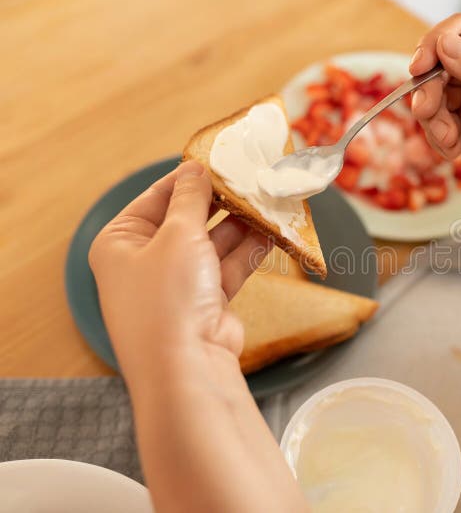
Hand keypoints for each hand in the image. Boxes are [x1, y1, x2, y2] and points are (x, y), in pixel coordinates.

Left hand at [89, 160, 270, 380]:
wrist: (186, 367)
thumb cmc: (168, 297)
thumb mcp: (178, 234)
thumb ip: (191, 198)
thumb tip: (195, 169)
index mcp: (120, 242)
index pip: (155, 197)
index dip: (187, 177)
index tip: (218, 159)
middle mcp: (145, 262)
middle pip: (186, 220)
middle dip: (220, 202)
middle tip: (249, 178)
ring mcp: (177, 284)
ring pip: (212, 244)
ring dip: (240, 225)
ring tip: (268, 200)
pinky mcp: (206, 302)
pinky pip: (227, 267)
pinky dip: (248, 250)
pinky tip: (273, 231)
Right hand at [409, 13, 460, 213]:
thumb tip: (446, 43)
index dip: (437, 42)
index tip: (421, 66)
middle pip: (440, 63)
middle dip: (429, 87)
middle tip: (427, 110)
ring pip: (432, 95)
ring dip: (432, 117)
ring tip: (448, 138)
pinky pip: (435, 124)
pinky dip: (436, 137)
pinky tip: (453, 150)